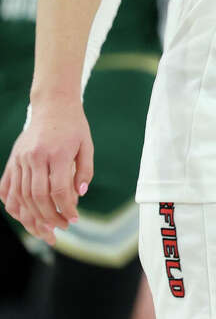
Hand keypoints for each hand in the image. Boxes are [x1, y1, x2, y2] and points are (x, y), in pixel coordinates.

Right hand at [0, 99, 93, 245]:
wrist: (53, 106)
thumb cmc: (74, 126)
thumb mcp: (87, 145)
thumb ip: (85, 171)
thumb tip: (80, 195)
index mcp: (57, 153)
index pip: (59, 189)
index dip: (66, 207)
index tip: (74, 218)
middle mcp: (35, 158)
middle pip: (38, 197)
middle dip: (50, 217)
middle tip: (61, 228)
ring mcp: (20, 160)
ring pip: (21, 197)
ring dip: (32, 217)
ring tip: (44, 230)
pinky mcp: (12, 161)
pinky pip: (7, 189)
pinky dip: (13, 205)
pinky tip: (23, 216)